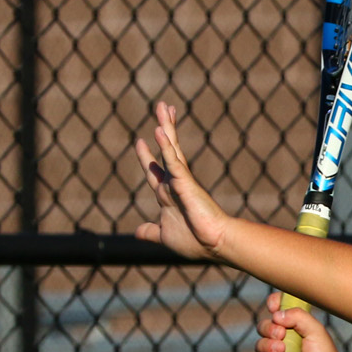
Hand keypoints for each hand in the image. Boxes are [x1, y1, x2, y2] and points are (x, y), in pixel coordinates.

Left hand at [132, 101, 233, 260]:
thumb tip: (137, 232)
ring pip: (171, 148)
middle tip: (162, 107)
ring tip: (163, 107)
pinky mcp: (186, 183)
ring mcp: (181, 181)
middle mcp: (174, 184)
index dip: (147, 156)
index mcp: (168, 196)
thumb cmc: (194, 242)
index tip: (141, 140)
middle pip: (166, 150)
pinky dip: (165, 147)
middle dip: (164, 128)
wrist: (214, 245)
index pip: (155, 170)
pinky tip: (160, 131)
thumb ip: (150, 231)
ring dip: (166, 127)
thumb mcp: (164, 235)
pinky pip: (173, 161)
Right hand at [254, 292, 347, 351]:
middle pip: (264, 326)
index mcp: (295, 326)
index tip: (273, 307)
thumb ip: (299, 317)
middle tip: (282, 335)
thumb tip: (276, 315)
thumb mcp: (316, 331)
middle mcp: (284, 339)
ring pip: (260, 344)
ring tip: (281, 351)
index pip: (278, 308)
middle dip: (270, 328)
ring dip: (267, 345)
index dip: (273, 304)